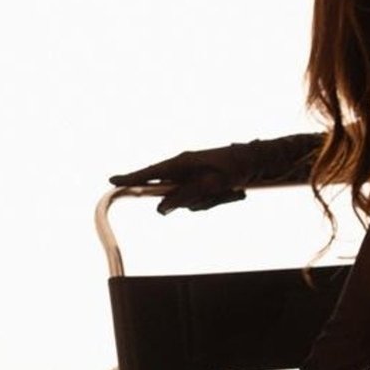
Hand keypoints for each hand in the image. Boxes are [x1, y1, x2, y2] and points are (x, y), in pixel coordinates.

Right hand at [110, 150, 248, 213]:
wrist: (257, 161)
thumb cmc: (236, 168)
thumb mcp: (212, 185)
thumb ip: (185, 196)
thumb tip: (160, 209)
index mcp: (182, 162)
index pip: (149, 173)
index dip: (130, 178)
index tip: (112, 182)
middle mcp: (183, 167)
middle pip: (170, 195)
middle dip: (189, 201)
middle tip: (215, 193)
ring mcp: (192, 175)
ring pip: (185, 201)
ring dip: (204, 202)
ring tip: (225, 190)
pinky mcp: (200, 182)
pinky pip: (197, 200)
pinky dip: (210, 201)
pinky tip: (227, 192)